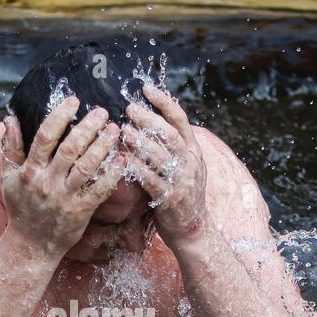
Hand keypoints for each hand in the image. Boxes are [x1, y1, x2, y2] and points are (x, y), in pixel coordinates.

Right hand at [0, 96, 125, 259]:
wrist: (30, 246)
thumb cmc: (20, 209)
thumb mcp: (8, 178)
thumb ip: (10, 148)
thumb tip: (11, 118)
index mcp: (29, 171)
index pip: (45, 137)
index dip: (60, 116)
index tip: (73, 101)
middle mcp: (47, 182)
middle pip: (70, 149)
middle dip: (88, 127)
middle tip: (102, 111)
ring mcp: (64, 198)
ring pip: (87, 167)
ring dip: (103, 146)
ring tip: (114, 130)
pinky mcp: (80, 212)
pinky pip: (100, 190)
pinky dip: (112, 174)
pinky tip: (122, 159)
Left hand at [122, 84, 206, 247]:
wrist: (192, 228)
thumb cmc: (181, 193)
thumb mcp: (183, 165)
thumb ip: (169, 146)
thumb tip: (148, 121)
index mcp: (192, 150)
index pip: (180, 119)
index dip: (163, 102)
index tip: (146, 88)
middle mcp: (189, 162)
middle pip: (170, 134)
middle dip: (149, 119)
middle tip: (129, 108)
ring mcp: (181, 181)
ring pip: (162, 156)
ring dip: (141, 143)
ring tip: (123, 132)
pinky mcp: (170, 199)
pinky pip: (153, 181)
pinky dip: (139, 170)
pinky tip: (125, 161)